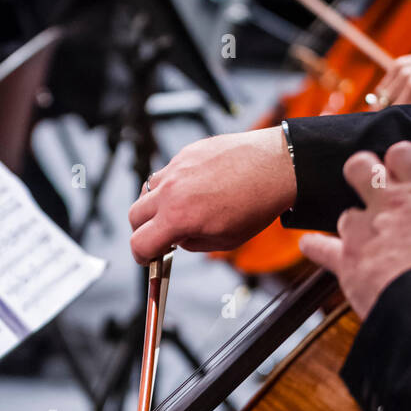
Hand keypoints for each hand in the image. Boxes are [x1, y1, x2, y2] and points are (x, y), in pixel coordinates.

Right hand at [129, 127, 296, 263]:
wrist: (276, 167)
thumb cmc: (256, 204)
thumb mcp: (225, 241)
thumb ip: (192, 244)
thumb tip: (177, 240)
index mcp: (179, 217)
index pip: (139, 243)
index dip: (141, 256)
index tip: (147, 257)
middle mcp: (171, 190)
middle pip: (134, 216)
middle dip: (142, 230)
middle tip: (159, 236)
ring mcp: (176, 168)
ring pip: (147, 191)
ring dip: (156, 205)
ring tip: (179, 210)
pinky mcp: (186, 153)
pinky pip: (167, 172)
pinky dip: (173, 185)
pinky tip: (195, 189)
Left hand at [299, 142, 410, 319]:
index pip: (402, 152)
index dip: (400, 158)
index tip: (403, 170)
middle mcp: (388, 205)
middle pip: (360, 165)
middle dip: (362, 171)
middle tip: (370, 184)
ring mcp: (363, 232)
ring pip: (344, 213)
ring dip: (353, 223)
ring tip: (365, 237)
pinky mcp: (346, 262)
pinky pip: (319, 247)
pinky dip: (315, 247)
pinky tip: (312, 245)